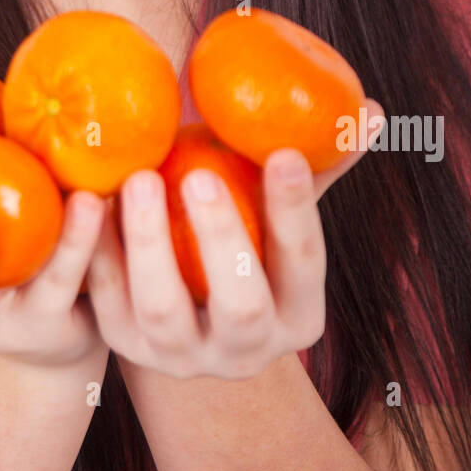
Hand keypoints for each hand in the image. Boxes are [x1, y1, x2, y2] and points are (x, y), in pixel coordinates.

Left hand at [85, 99, 384, 379]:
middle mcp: (246, 351)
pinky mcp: (127, 347)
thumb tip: (375, 113)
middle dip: (222, 238)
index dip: (296, 211)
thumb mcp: (281, 215)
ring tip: (139, 177)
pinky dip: (100, 249)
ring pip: (163, 310)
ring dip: (148, 242)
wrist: (186, 310)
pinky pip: (107, 300)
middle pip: (240, 304)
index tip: (284, 153)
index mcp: (299, 317)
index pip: (304, 264)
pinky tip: (96, 196)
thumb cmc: (248, 238)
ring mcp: (182, 357)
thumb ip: (320, 168)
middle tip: (200, 173)